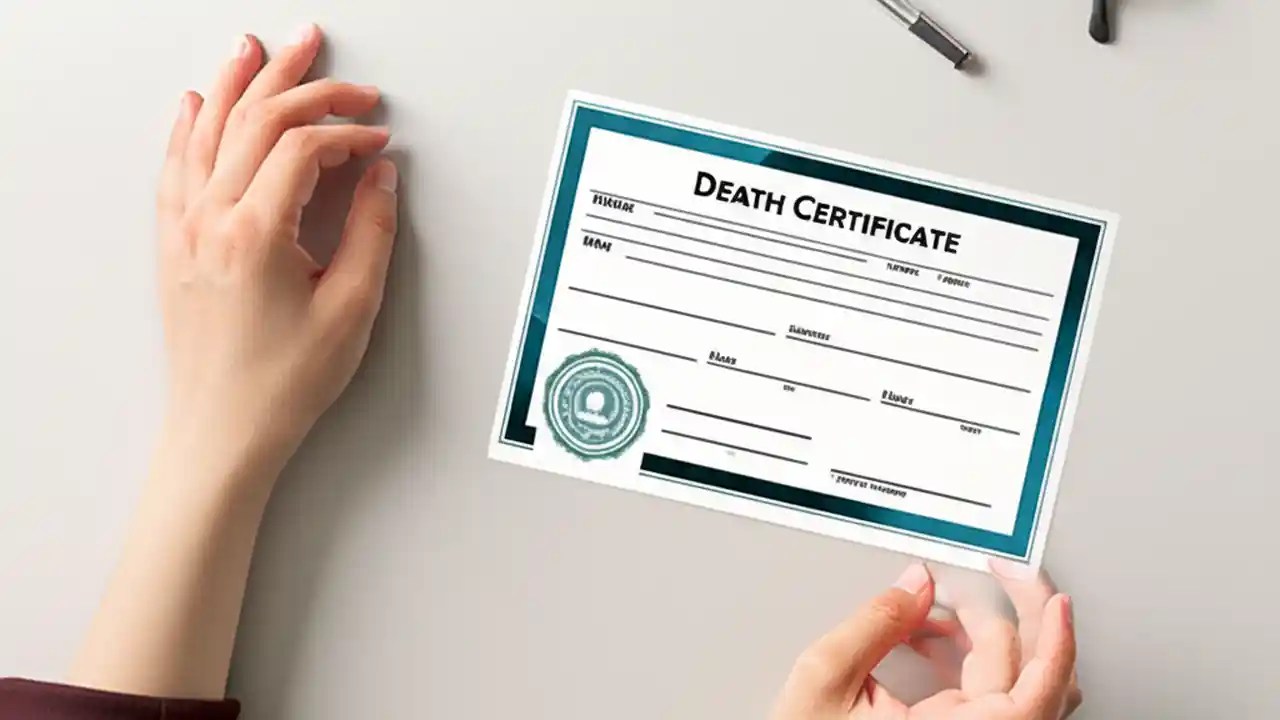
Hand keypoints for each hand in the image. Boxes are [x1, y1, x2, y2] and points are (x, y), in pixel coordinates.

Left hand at [71, 25, 397, 697]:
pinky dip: (189, 126)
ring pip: (208, 130)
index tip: (377, 139)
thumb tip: (380, 178)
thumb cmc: (282, 384)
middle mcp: (209, 220)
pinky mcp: (175, 244)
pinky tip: (196, 104)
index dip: (346, 131)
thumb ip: (372, 233)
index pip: (302, 148)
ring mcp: (184, 229)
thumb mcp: (351, 310)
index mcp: (254, 233)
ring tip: (258, 48)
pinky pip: (175, 165)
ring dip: (237, 83)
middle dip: (297, 82)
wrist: (222, 432)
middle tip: (325, 54)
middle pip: (252, 121)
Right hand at [771, 562, 1078, 719]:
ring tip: (940, 609)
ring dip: (987, 638)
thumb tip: (914, 584)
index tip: (1055, 598)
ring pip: (1017, 686)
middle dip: (1010, 615)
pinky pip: (989, 700)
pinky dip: (968, 662)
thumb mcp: (825, 681)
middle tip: (992, 576)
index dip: (1057, 637)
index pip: (1036, 686)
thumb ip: (874, 623)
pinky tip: (928, 639)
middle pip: (1032, 674)